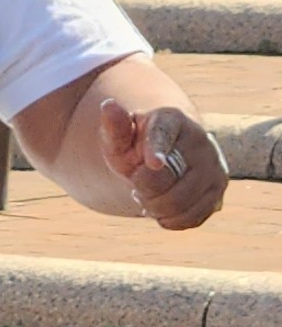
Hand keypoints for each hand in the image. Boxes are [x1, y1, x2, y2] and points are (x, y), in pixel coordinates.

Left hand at [99, 100, 226, 228]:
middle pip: (167, 178)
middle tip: (135, 185)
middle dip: (142, 188)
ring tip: (146, 197)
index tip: (152, 163)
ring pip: (181, 203)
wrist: (165, 157)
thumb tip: (109, 105)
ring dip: (155, 208)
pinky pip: (193, 218)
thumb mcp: (119, 136)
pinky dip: (171, 221)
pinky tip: (161, 211)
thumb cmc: (136, 145)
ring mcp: (214, 168)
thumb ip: (114, 126)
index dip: (157, 149)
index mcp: (172, 119)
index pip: (163, 133)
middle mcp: (200, 142)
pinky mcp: (218, 192)